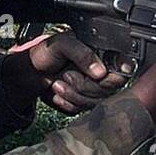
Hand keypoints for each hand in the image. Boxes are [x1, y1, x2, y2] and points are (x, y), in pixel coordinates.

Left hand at [9, 32, 126, 114]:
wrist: (32, 70)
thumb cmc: (47, 52)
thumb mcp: (63, 44)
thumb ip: (83, 54)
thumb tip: (101, 72)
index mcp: (103, 54)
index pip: (123, 68)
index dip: (114, 76)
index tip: (99, 77)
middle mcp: (103, 72)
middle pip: (108, 89)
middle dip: (84, 85)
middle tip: (67, 75)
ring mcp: (95, 89)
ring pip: (96, 102)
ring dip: (74, 95)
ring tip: (58, 84)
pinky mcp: (85, 102)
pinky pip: (84, 110)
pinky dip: (69, 104)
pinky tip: (58, 95)